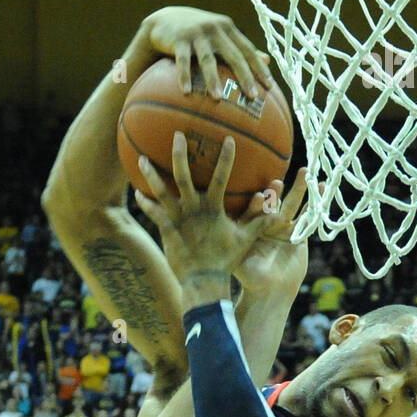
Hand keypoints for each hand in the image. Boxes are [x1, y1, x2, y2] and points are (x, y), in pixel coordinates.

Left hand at [135, 133, 275, 302]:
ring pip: (161, 191)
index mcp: (213, 208)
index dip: (225, 158)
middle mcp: (193, 209)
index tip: (228, 138)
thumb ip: (258, 223)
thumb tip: (280, 214)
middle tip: (177, 134)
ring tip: (141, 159)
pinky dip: (145, 202)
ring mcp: (178, 218)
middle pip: (183, 176)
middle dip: (179, 154)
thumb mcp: (244, 240)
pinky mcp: (166, 229)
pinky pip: (152, 212)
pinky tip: (137, 192)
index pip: (220, 178)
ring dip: (151, 174)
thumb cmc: (224, 260)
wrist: (203, 282)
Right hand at [138, 7, 270, 100]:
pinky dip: (184, 77)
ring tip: (217, 99)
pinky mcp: (179, 39)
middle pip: (233, 55)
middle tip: (252, 96)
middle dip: (244, 76)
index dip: (259, 68)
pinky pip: (183, 61)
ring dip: (213, 79)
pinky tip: (186, 93)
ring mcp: (197, 33)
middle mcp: (216, 29)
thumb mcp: (220, 36)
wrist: (164, 20)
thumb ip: (241, 47)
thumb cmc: (197, 34)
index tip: (270, 87)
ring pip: (208, 59)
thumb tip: (267, 60)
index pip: (248, 50)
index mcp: (228, 29)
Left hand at [234, 170, 315, 299]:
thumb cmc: (251, 279)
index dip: (256, 206)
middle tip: (277, 182)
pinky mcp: (300, 232)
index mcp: (251, 227)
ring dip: (299, 188)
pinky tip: (321, 187)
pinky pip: (308, 216)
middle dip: (275, 192)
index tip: (259, 199)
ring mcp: (284, 226)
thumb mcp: (239, 261)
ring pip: (292, 204)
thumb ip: (234, 245)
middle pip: (273, 202)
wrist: (271, 293)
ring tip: (304, 172)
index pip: (253, 211)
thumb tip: (217, 233)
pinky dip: (315, 203)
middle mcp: (267, 223)